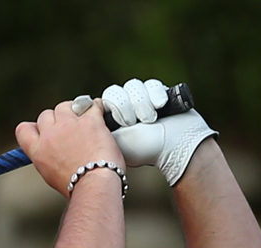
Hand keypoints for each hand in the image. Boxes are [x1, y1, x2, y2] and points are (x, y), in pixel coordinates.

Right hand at [15, 99, 123, 197]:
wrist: (94, 184)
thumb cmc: (77, 185)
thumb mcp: (51, 175)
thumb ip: (47, 158)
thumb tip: (52, 153)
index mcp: (38, 150)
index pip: (23, 129)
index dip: (35, 127)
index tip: (44, 129)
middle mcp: (50, 134)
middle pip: (46, 114)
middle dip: (56, 119)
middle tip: (69, 128)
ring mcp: (69, 125)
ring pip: (65, 106)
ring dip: (74, 110)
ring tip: (84, 119)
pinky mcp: (89, 120)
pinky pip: (91, 105)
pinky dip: (96, 107)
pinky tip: (100, 113)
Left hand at [97, 78, 216, 186]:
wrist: (176, 148)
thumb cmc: (144, 150)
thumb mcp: (113, 142)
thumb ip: (95, 128)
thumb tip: (83, 115)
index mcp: (112, 120)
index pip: (102, 101)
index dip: (111, 106)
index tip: (119, 121)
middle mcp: (126, 108)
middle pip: (115, 92)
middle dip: (124, 107)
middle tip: (131, 123)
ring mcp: (143, 100)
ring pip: (132, 86)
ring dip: (140, 103)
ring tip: (149, 120)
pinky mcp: (160, 93)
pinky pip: (151, 83)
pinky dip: (155, 95)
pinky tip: (160, 107)